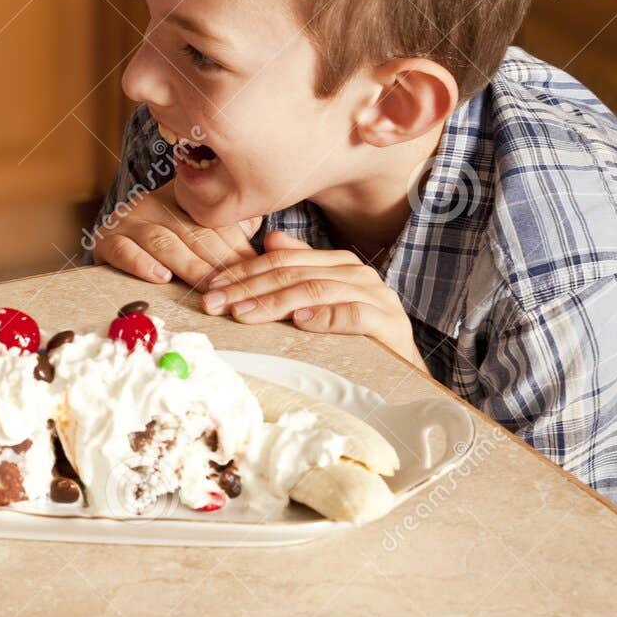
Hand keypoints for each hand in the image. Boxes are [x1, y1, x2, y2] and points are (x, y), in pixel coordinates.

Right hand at [91, 181, 260, 288]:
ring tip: (207, 286)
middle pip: (194, 233)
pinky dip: (141, 263)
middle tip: (239, 289)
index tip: (259, 273)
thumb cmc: (170, 238)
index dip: (239, 249)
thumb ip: (235, 231)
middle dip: (219, 263)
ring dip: (188, 266)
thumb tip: (276, 246)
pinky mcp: (108, 238)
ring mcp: (132, 220)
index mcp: (186, 198)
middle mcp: (158, 203)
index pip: (217, 223)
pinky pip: (124, 250)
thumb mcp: (201, 227)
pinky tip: (159, 277)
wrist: (111, 234)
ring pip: (164, 241)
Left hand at [201, 229, 425, 369]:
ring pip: (316, 290)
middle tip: (215, 302)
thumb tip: (270, 239)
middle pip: (294, 273)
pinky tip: (299, 320)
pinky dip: (324, 316)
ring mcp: (376, 297)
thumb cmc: (358, 341)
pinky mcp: (389, 323)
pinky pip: (352, 314)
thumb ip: (300, 271)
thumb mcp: (323, 303)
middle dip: (249, 287)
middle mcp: (357, 274)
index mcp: (338, 264)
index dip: (244, 271)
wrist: (404, 376)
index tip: (212, 287)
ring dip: (275, 302)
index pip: (283, 260)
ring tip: (243, 314)